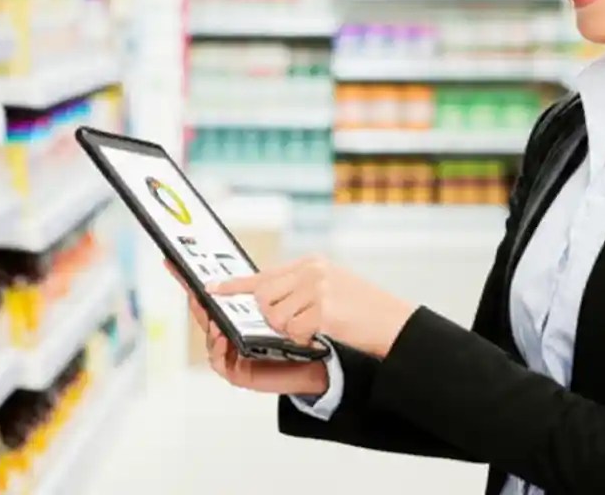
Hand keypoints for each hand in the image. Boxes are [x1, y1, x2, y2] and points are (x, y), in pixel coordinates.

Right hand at [169, 262, 328, 396]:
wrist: (323, 361)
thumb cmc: (306, 331)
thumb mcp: (288, 304)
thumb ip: (270, 291)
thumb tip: (253, 273)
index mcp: (243, 313)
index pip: (216, 295)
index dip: (195, 281)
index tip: (176, 263)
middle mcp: (234, 332)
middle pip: (206, 315)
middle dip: (197, 302)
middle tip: (193, 290)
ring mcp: (234, 352)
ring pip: (210, 337)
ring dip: (209, 325)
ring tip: (214, 317)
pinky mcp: (239, 372)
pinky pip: (220, 361)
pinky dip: (217, 349)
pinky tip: (221, 337)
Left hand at [208, 255, 417, 358]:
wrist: (395, 324)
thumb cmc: (364, 312)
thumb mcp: (331, 288)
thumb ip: (301, 288)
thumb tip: (267, 300)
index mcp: (312, 264)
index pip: (264, 273)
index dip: (235, 284)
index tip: (209, 289)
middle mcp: (312, 271)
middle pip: (263, 297)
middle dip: (270, 317)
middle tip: (294, 325)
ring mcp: (317, 287)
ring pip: (274, 315)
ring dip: (289, 330)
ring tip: (316, 328)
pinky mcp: (323, 308)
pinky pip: (293, 330)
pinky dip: (304, 339)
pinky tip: (324, 334)